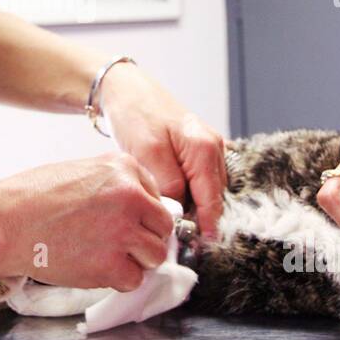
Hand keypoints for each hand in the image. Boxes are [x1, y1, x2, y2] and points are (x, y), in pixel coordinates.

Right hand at [0, 152, 175, 291]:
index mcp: (124, 169)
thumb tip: (143, 207)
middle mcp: (131, 197)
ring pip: (155, 256)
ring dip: (135, 261)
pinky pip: (134, 280)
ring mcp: (123, 232)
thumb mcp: (83, 171)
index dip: (143, 217)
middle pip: (162, 229)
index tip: (126, 224)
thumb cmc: (35, 197)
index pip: (158, 199)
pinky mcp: (111, 264)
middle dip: (144, 239)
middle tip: (117, 243)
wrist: (6, 222)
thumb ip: (117, 185)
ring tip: (104, 255)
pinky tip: (93, 266)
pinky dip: (117, 279)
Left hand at [96, 61, 227, 239]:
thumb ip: (168, 183)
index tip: (197, 248)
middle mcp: (213, 149)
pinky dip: (188, 194)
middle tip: (175, 239)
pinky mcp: (196, 152)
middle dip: (198, 219)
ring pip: (206, 191)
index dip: (205, 226)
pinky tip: (171, 202)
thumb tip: (179, 211)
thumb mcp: (147, 151)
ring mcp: (207, 150)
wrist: (126, 90)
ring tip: (169, 223)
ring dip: (192, 207)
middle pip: (212, 197)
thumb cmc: (135, 115)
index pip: (212, 199)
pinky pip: (199, 181)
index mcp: (205, 148)